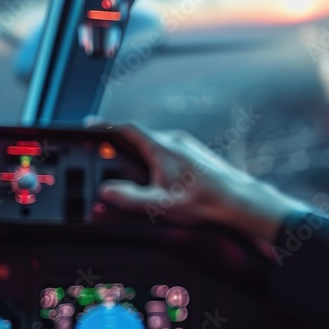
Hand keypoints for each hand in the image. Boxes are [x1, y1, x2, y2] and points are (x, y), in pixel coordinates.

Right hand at [93, 122, 305, 258]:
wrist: (239, 201)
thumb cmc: (205, 202)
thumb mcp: (159, 204)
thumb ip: (129, 198)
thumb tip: (106, 192)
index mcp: (162, 147)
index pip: (126, 128)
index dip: (105, 126)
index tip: (90, 124)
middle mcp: (175, 140)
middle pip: (140, 135)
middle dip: (121, 143)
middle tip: (105, 151)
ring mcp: (188, 145)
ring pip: (156, 143)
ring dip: (140, 151)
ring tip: (130, 168)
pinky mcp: (197, 154)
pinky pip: (169, 150)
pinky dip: (156, 157)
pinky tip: (158, 176)